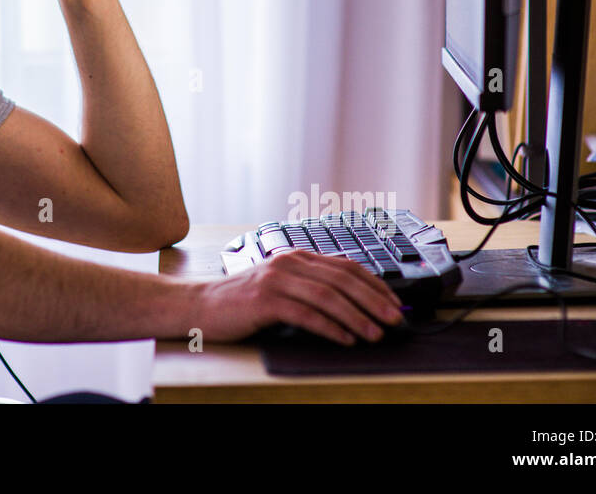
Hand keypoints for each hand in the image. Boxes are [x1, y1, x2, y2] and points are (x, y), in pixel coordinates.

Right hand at [194, 251, 406, 345]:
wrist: (200, 305)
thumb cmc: (242, 301)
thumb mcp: (280, 286)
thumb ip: (310, 286)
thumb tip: (354, 303)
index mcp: (296, 257)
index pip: (346, 266)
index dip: (375, 284)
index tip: (395, 303)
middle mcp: (288, 263)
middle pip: (342, 280)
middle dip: (374, 300)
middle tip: (395, 319)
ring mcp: (275, 281)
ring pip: (327, 297)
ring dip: (357, 317)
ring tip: (375, 333)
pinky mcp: (264, 301)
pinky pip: (305, 314)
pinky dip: (330, 327)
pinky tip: (345, 339)